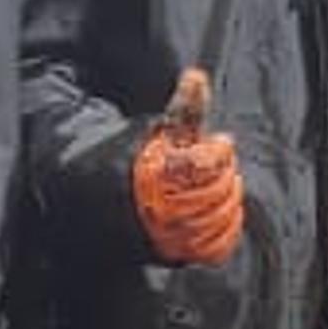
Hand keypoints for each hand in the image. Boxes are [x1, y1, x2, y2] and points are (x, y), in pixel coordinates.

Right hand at [131, 64, 244, 265]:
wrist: (99, 197)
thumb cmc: (137, 159)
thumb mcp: (160, 131)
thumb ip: (184, 109)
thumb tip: (196, 75)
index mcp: (158, 172)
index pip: (206, 164)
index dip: (220, 152)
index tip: (221, 142)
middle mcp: (160, 206)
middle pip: (215, 191)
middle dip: (224, 176)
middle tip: (223, 166)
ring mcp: (166, 233)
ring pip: (215, 219)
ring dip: (228, 202)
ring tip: (226, 187)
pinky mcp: (171, 253)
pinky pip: (212, 248)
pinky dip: (226, 232)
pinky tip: (227, 215)